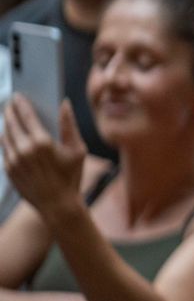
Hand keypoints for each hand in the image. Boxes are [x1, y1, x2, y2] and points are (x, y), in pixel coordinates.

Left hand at [2, 97, 85, 218]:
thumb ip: (70, 125)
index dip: (21, 103)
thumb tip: (65, 103)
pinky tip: (10, 136)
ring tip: (8, 118)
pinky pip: (4, 149)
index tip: (18, 95)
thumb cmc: (71, 177)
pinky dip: (6, 140)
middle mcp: (24, 149)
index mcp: (42, 142)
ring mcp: (13, 160)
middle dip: (9, 111)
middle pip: (11, 123)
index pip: (26, 115)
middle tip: (9, 103)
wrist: (57, 205)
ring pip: (4, 135)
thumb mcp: (78, 150)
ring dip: (6, 124)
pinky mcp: (8, 170)